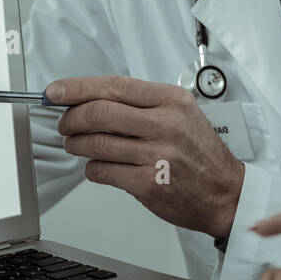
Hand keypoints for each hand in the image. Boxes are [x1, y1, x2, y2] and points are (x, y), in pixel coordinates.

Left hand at [48, 76, 244, 239]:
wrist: (225, 192)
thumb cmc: (201, 154)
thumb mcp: (182, 115)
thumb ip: (142, 105)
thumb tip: (93, 99)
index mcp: (172, 101)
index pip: (115, 86)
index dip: (78, 88)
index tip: (55, 92)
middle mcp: (166, 124)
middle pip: (99, 113)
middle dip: (70, 118)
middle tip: (65, 123)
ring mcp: (157, 155)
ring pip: (95, 144)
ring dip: (76, 144)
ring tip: (77, 145)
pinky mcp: (148, 183)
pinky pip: (101, 171)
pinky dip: (91, 168)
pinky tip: (98, 166)